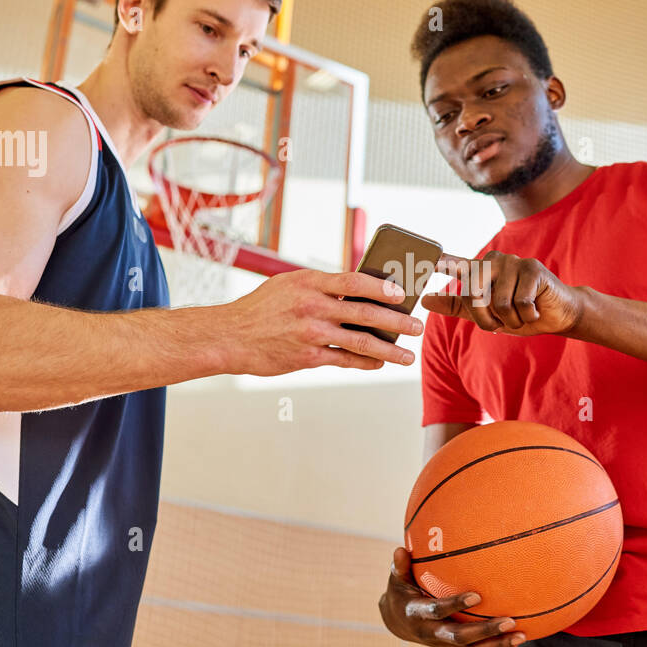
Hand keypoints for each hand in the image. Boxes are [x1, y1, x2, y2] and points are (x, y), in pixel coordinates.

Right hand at [223, 268, 423, 375]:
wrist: (229, 336)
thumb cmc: (261, 308)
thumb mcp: (289, 284)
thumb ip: (321, 286)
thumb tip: (360, 290)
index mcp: (309, 282)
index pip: (354, 281)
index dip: (382, 287)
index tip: (403, 294)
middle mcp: (312, 307)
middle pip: (366, 314)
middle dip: (397, 322)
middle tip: (417, 327)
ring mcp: (311, 334)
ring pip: (360, 343)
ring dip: (389, 350)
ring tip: (407, 357)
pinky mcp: (307, 358)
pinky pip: (344, 361)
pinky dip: (365, 363)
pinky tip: (380, 364)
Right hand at [378, 547, 525, 646]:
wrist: (398, 622)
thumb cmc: (402, 592)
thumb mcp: (396, 579)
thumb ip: (400, 566)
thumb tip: (399, 548)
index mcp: (417, 614)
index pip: (437, 611)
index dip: (456, 605)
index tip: (477, 596)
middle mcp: (431, 634)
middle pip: (459, 637)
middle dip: (485, 631)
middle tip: (510, 621)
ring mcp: (444, 645)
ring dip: (497, 646)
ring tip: (521, 636)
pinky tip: (516, 640)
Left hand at [421, 251, 586, 336]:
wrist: (555, 315)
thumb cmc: (518, 313)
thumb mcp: (484, 314)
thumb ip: (456, 306)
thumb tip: (425, 301)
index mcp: (478, 270)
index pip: (454, 264)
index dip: (439, 262)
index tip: (425, 259)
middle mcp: (492, 261)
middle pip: (474, 295)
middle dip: (487, 319)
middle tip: (501, 323)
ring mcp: (513, 261)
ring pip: (499, 303)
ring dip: (511, 320)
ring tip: (521, 314)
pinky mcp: (532, 268)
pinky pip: (520, 303)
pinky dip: (527, 315)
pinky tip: (535, 309)